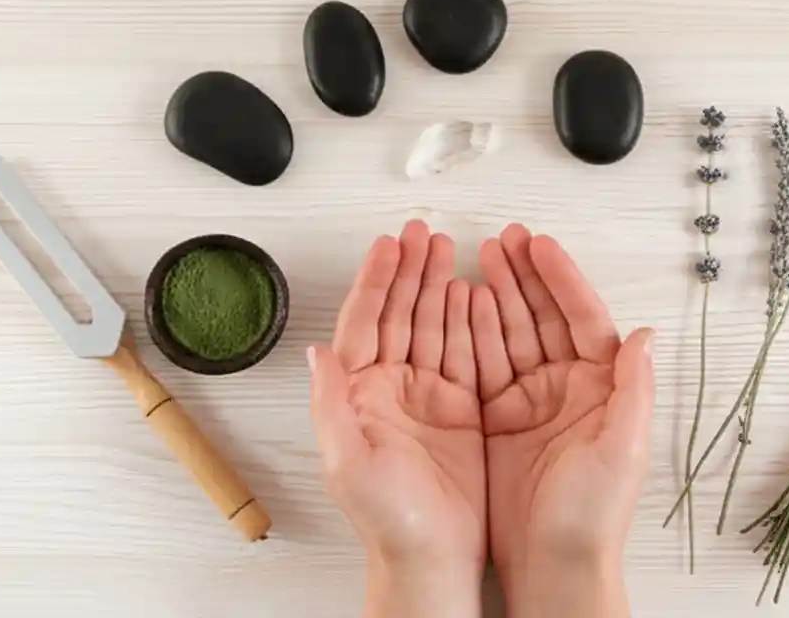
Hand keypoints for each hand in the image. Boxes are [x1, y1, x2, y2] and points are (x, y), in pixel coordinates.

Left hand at [310, 221, 484, 617]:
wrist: (432, 556)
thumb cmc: (387, 518)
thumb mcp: (348, 461)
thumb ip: (332, 403)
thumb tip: (317, 351)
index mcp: (360, 394)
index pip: (365, 323)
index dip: (377, 282)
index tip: (389, 245)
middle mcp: (391, 388)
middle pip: (400, 314)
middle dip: (411, 271)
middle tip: (424, 232)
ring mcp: (427, 396)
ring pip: (432, 326)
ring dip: (438, 287)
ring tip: (448, 249)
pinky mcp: (460, 410)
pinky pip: (464, 353)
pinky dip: (468, 321)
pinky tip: (471, 293)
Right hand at [473, 225, 653, 617]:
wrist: (552, 565)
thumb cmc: (594, 515)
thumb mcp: (623, 449)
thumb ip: (633, 389)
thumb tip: (644, 333)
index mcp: (601, 387)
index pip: (582, 319)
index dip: (561, 279)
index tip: (540, 245)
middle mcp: (566, 388)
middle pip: (542, 317)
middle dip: (524, 275)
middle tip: (504, 239)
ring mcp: (530, 402)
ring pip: (509, 333)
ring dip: (496, 294)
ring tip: (478, 258)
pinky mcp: (497, 420)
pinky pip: (483, 365)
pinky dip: (471, 333)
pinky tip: (461, 305)